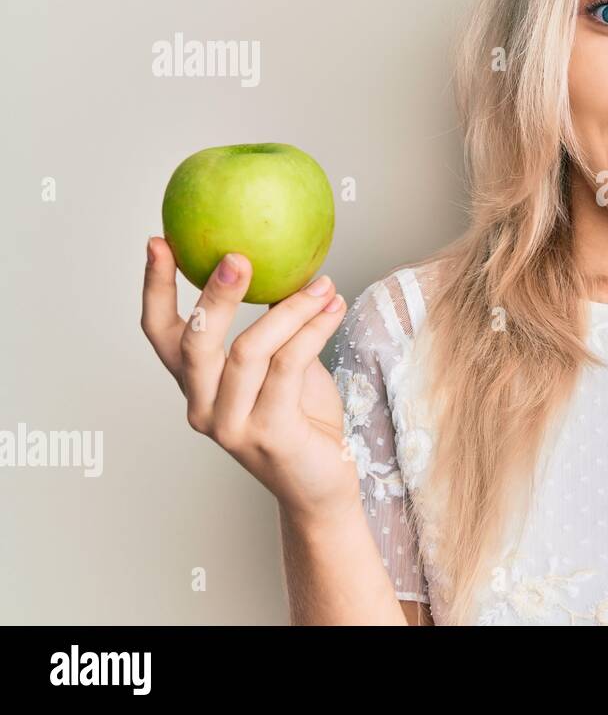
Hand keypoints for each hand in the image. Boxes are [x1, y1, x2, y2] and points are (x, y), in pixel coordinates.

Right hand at [140, 236, 360, 524]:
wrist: (323, 485)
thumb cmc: (302, 419)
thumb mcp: (282, 365)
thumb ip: (273, 329)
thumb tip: (284, 265)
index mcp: (197, 386)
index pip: (161, 335)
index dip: (155, 289)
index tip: (158, 242)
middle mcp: (204, 407)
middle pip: (196, 343)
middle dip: (215, 295)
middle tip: (238, 256)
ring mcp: (233, 425)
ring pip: (249, 352)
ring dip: (290, 309)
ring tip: (322, 283)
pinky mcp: (270, 435)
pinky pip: (289, 367)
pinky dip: (313, 330)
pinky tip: (333, 307)